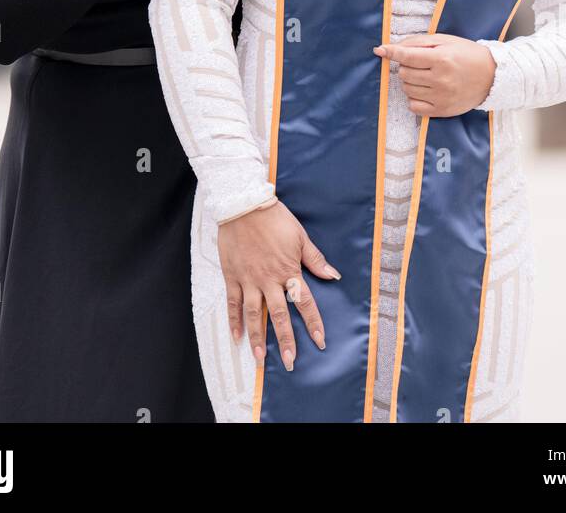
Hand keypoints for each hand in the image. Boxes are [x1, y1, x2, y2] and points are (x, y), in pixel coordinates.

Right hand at [217, 200, 340, 370]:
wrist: (243, 204)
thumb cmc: (274, 218)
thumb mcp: (300, 236)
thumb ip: (315, 259)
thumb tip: (333, 276)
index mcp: (288, 270)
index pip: (304, 302)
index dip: (313, 322)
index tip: (320, 341)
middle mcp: (268, 279)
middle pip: (278, 315)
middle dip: (285, 340)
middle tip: (290, 362)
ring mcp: (248, 279)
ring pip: (253, 314)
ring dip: (258, 338)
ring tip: (260, 358)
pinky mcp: (232, 276)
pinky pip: (233, 303)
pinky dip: (234, 322)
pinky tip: (237, 338)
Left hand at [373, 33, 496, 115]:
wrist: (491, 76)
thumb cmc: (466, 54)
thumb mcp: (445, 41)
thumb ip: (418, 43)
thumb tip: (393, 47)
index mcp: (441, 59)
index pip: (407, 57)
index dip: (391, 52)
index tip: (380, 50)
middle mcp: (440, 79)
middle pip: (404, 74)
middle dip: (406, 66)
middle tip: (420, 64)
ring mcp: (441, 97)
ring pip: (407, 89)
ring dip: (410, 81)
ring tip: (424, 76)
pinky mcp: (442, 111)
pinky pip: (414, 106)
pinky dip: (414, 97)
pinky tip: (424, 90)